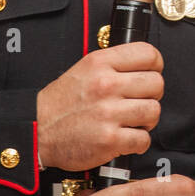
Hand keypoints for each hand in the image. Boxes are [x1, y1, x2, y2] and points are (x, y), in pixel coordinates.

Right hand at [36, 42, 163, 170]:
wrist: (37, 131)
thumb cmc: (61, 103)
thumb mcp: (83, 69)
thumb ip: (113, 65)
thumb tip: (145, 65)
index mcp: (100, 63)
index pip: (148, 54)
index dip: (155, 65)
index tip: (151, 73)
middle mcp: (106, 85)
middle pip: (156, 83)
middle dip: (152, 94)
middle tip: (140, 101)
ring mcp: (108, 113)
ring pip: (153, 111)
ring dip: (147, 119)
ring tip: (132, 121)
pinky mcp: (109, 139)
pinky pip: (143, 139)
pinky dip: (138, 142)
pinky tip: (126, 138)